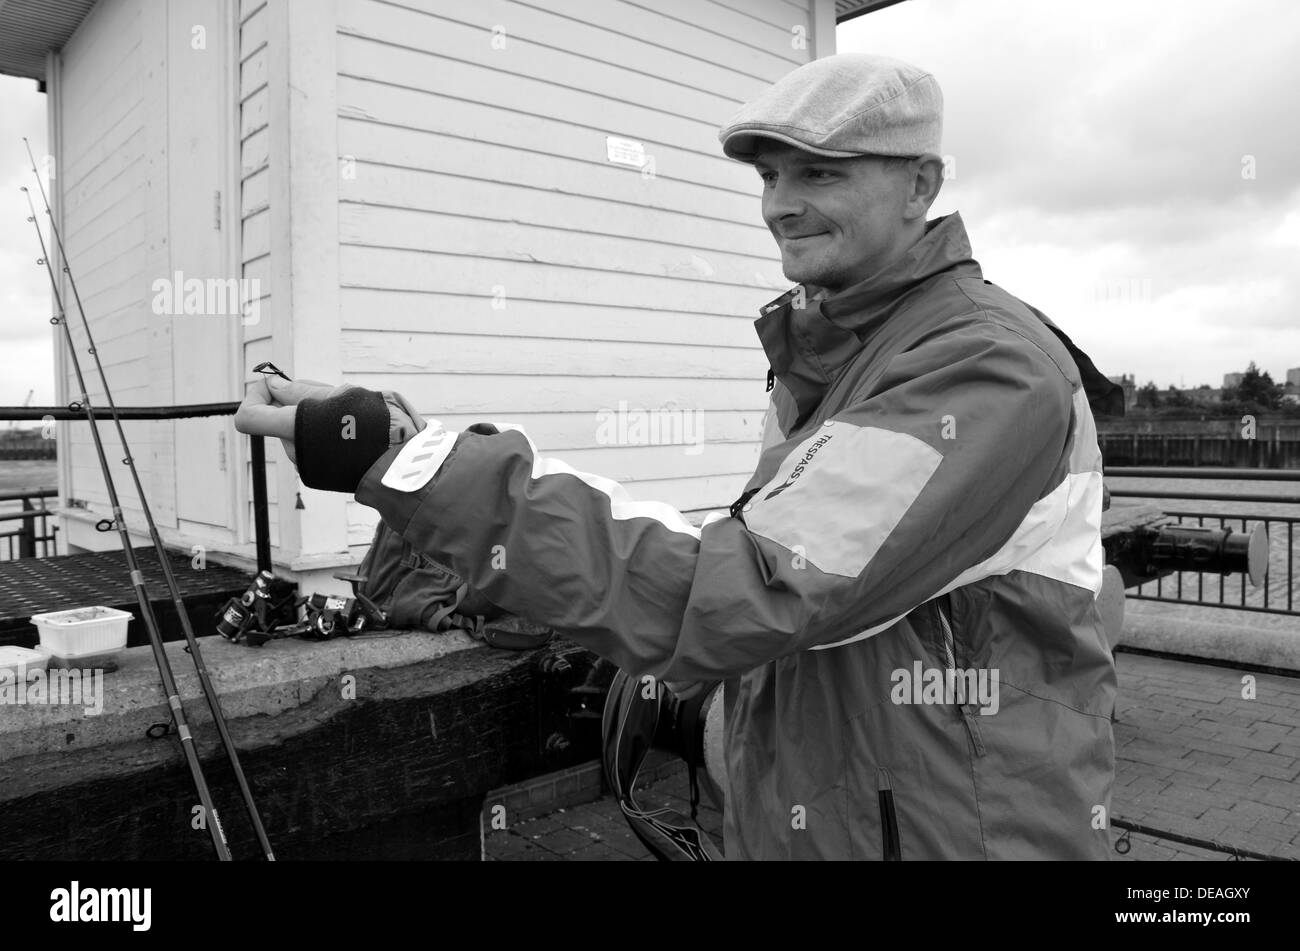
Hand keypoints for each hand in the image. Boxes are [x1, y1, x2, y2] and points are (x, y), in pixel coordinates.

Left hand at [234, 377, 426, 464]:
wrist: (404, 463)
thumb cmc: (376, 425)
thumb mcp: (340, 395)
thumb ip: (301, 392)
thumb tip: (272, 386)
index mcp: (295, 429)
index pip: (248, 417)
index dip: (254, 396)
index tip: (274, 384)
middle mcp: (296, 451)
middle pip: (280, 419)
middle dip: (298, 401)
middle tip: (331, 394)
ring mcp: (308, 465)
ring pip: (299, 431)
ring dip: (316, 417)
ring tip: (351, 413)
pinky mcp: (322, 474)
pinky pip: (313, 445)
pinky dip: (325, 433)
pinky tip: (352, 430)